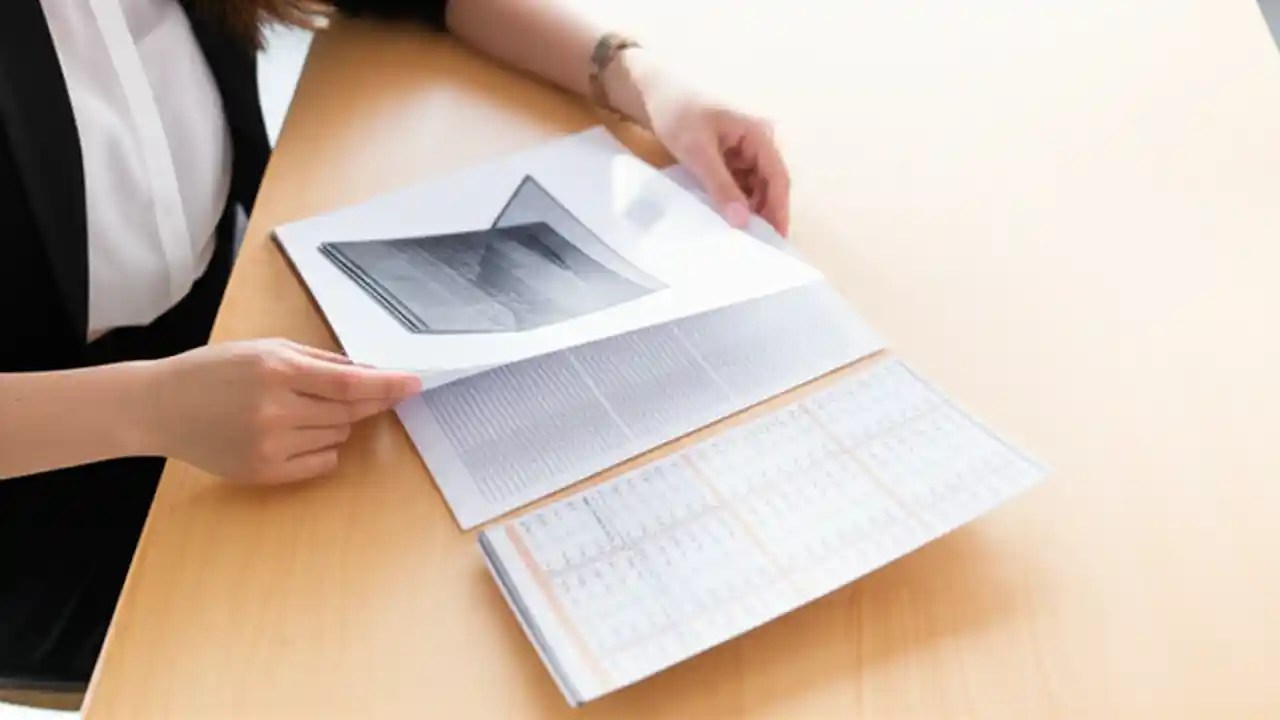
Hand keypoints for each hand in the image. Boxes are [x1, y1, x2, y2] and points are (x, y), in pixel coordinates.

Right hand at [145, 339, 421, 483]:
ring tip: (297, 410)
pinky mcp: (264, 472)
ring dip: (335, 422)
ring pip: (338, 436)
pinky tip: (295, 434)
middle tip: (357, 393)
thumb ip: (319, 361)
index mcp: (278, 370)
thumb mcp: (266, 348)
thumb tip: (369, 372)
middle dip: (362, 401)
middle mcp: (277, 409)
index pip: (351, 382)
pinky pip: (322, 463)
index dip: (388, 384)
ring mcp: (270, 444)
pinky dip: (322, 448)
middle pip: (350, 411)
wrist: (161, 406)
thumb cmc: (215, 371)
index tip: (415, 384)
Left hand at [621, 53, 791, 234]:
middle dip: (764, 213)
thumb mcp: (698, 152)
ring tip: (740, 239)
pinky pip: (737, 185)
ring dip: (748, 210)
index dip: (779, 210)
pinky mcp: (727, 159)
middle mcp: (757, 142)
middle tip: (757, 247)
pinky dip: (733, 202)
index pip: (778, 177)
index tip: (777, 240)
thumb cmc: (677, 114)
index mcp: (758, 134)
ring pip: (753, 188)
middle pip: (769, 185)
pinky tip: (725, 220)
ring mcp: (742, 151)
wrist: (651, 93)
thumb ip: (721, 185)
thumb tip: (743, 221)